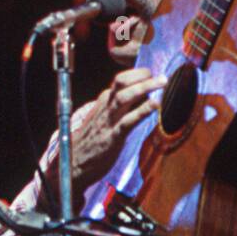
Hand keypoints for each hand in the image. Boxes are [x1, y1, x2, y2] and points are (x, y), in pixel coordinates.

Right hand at [44, 68, 164, 198]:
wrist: (74, 162)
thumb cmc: (92, 141)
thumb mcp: (104, 118)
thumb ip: (120, 108)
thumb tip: (144, 100)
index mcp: (104, 101)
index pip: (121, 80)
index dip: (139, 73)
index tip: (155, 73)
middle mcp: (106, 106)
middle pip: (121, 82)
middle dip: (142, 75)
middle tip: (161, 75)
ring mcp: (108, 121)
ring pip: (124, 97)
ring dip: (144, 87)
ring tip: (162, 81)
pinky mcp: (112, 137)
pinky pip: (128, 121)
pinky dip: (143, 110)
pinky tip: (155, 105)